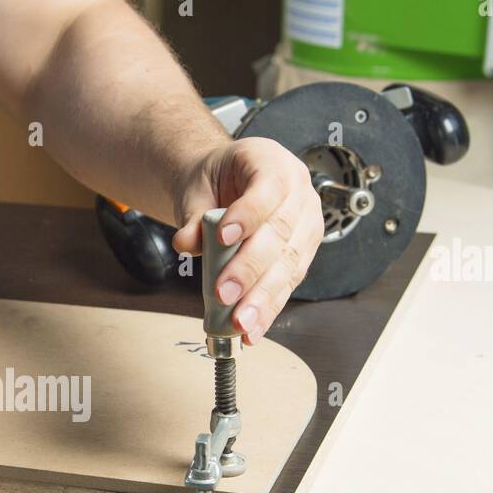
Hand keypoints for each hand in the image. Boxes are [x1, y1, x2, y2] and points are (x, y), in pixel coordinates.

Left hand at [172, 137, 324, 343]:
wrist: (228, 182)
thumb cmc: (217, 181)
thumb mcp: (198, 188)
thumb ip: (193, 216)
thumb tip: (186, 243)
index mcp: (273, 164)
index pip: (268, 189)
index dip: (248, 215)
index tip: (223, 238)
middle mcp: (299, 193)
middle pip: (280, 233)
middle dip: (251, 269)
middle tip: (225, 295)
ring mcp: (306, 224)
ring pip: (289, 264)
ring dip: (263, 298)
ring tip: (241, 322)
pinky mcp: (303, 253)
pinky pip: (288, 283)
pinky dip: (269, 309)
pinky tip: (252, 329)